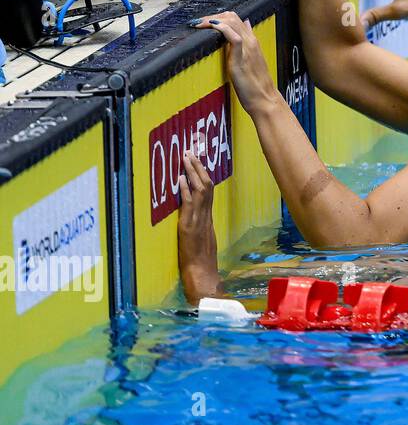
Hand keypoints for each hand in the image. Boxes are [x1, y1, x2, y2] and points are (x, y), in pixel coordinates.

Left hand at [178, 147, 220, 302]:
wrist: (203, 274)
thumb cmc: (201, 261)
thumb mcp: (203, 239)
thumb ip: (200, 225)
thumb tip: (193, 214)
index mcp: (208, 217)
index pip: (209, 189)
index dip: (204, 172)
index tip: (197, 158)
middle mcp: (206, 215)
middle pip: (207, 184)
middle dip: (199, 166)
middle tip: (191, 150)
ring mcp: (199, 220)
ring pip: (201, 190)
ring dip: (193, 172)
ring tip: (186, 157)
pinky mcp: (190, 227)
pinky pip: (190, 205)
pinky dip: (187, 190)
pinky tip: (181, 179)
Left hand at [197, 12, 279, 115]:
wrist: (264, 99)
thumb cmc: (257, 85)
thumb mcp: (252, 62)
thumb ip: (246, 47)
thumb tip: (245, 29)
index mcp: (253, 42)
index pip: (236, 19)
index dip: (218, 17)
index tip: (204, 23)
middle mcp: (251, 42)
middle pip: (231, 16)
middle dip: (211, 16)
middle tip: (198, 24)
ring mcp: (247, 49)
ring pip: (231, 22)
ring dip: (211, 20)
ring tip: (198, 25)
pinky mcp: (241, 58)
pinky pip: (233, 37)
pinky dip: (221, 29)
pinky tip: (210, 28)